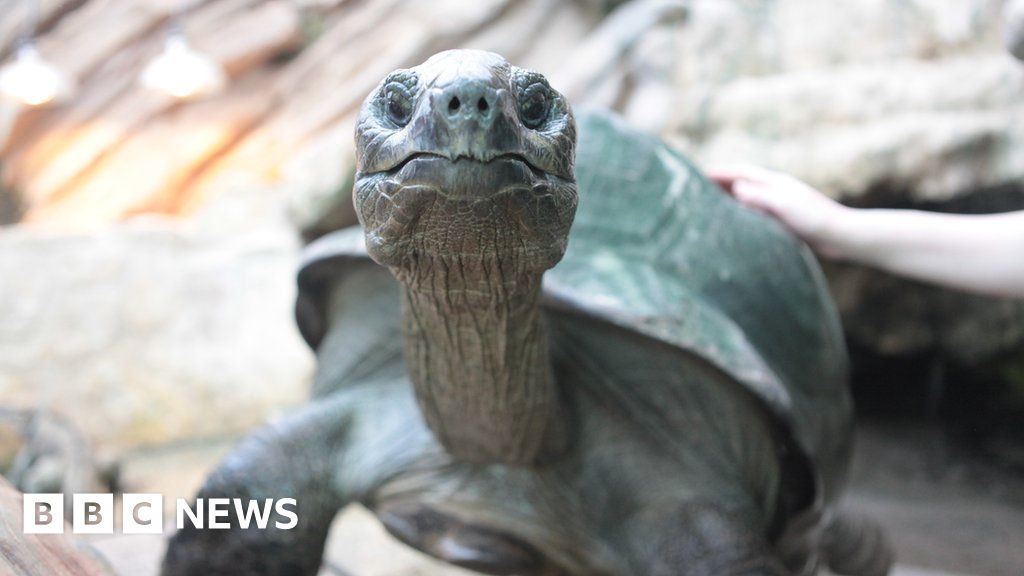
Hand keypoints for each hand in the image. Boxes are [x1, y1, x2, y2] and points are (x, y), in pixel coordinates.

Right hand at [707, 165, 848, 256]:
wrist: (843, 235)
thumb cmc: (815, 219)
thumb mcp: (784, 206)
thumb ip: (759, 196)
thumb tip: (736, 187)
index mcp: (775, 183)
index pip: (741, 173)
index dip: (719, 173)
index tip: (697, 174)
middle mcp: (776, 190)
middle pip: (743, 183)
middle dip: (721, 184)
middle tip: (697, 190)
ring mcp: (781, 204)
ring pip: (749, 199)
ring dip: (730, 199)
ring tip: (709, 207)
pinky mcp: (785, 220)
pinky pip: (756, 214)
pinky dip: (742, 214)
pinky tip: (735, 225)